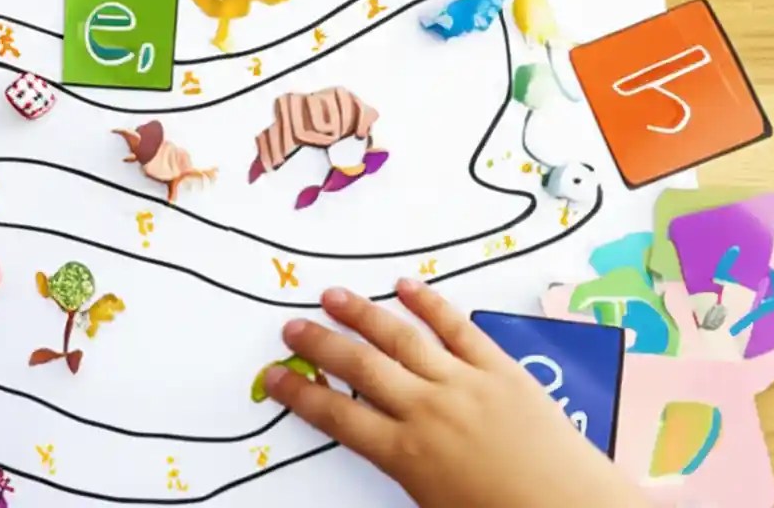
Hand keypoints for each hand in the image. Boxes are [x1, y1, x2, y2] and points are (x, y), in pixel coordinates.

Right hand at [262, 279, 649, 507]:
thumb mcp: (431, 501)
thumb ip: (401, 464)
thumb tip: (376, 438)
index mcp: (405, 454)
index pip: (336, 416)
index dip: (299, 394)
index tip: (275, 375)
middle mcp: (426, 411)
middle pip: (359, 368)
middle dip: (320, 345)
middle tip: (293, 326)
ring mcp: (463, 384)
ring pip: (401, 339)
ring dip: (363, 314)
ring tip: (334, 296)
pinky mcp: (499, 368)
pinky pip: (457, 328)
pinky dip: (430, 304)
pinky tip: (407, 286)